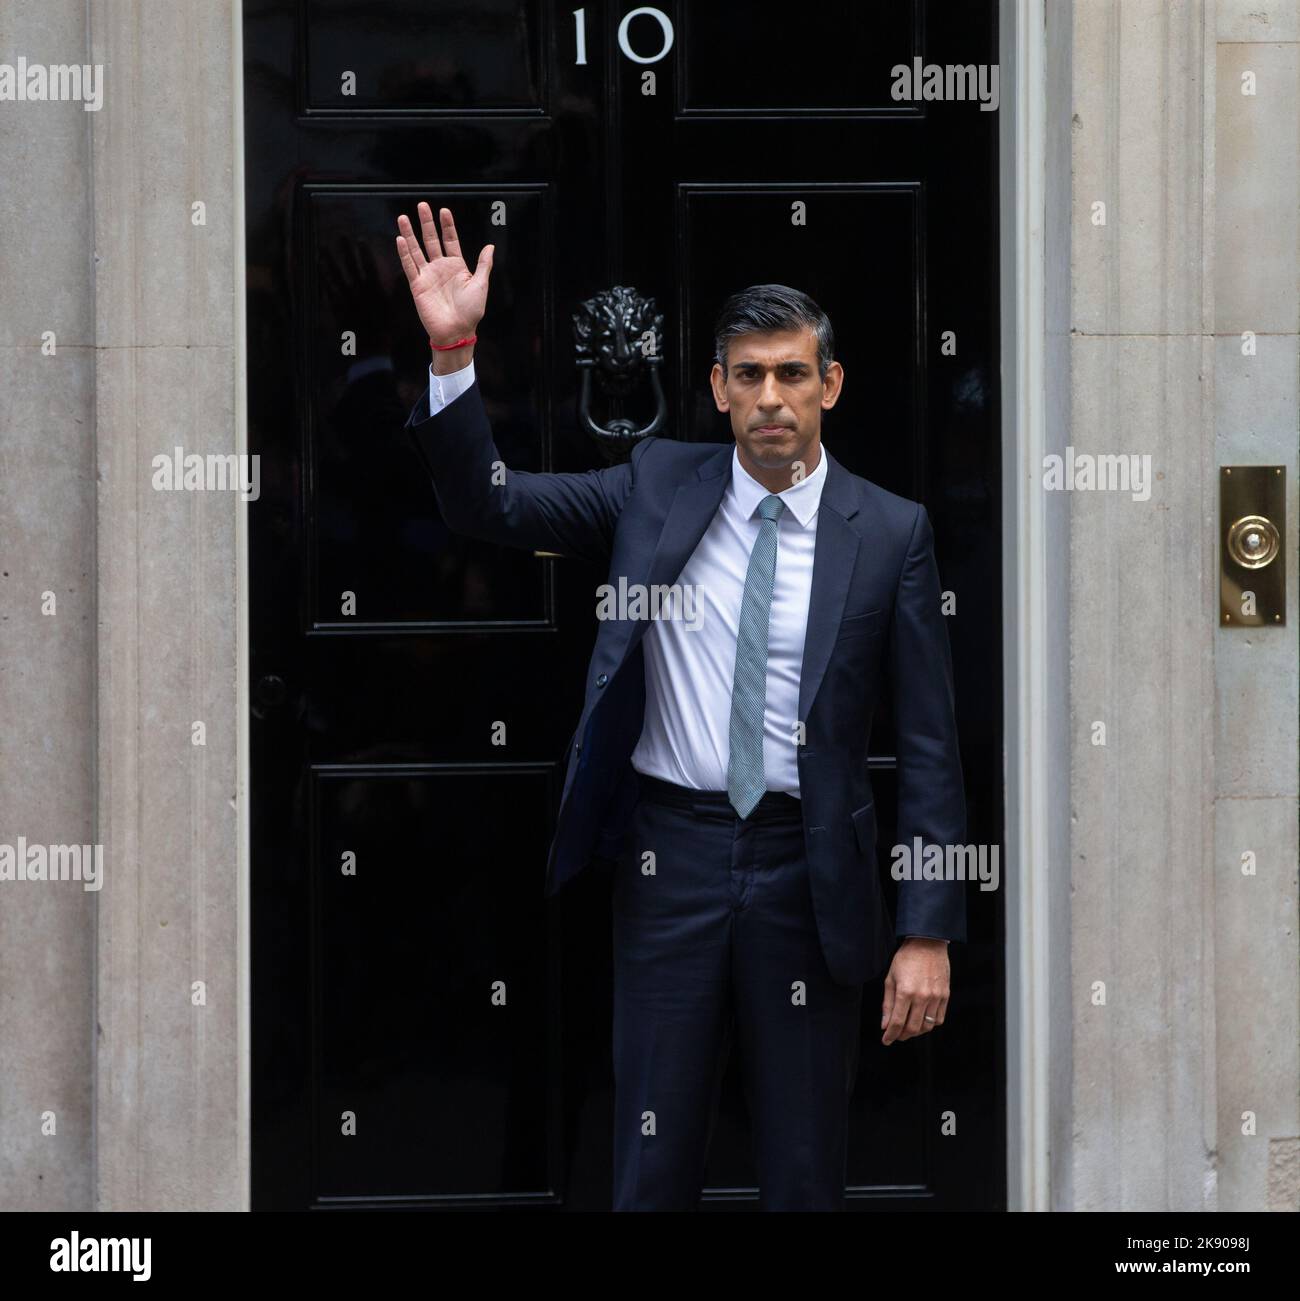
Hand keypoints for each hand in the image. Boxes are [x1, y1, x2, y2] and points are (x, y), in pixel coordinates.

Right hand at [394, 202, 492, 344]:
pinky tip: (401, 239)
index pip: (450, 240)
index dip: (447, 225)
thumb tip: (490, 246)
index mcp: (456, 266)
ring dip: (410, 234)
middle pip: (431, 240)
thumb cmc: (471, 311)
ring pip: (416, 250)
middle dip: (426, 223)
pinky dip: (404, 253)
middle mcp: (440, 268)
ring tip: (404, 217)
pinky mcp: (417, 285)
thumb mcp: (481, 285)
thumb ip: (483, 265)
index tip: (444, 210)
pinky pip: (409, 266)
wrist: (457, 332)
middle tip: (422, 205)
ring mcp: (427, 275)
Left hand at [880, 937, 948, 1044]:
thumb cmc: (906, 959)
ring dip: (916, 1032)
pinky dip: (930, 1024)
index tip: (886, 1040)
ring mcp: (936, 997)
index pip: (897, 1022)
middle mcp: (922, 997)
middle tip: (896, 1035)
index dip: (891, 1035)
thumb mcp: (890, 979)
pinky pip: (939, 1019)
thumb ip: (888, 1004)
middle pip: (913, 1028)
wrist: (927, 944)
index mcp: (905, 992)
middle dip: (902, 1035)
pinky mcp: (945, 996)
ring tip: (908, 1029)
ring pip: (927, 1026)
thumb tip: (885, 1024)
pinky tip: (922, 1021)